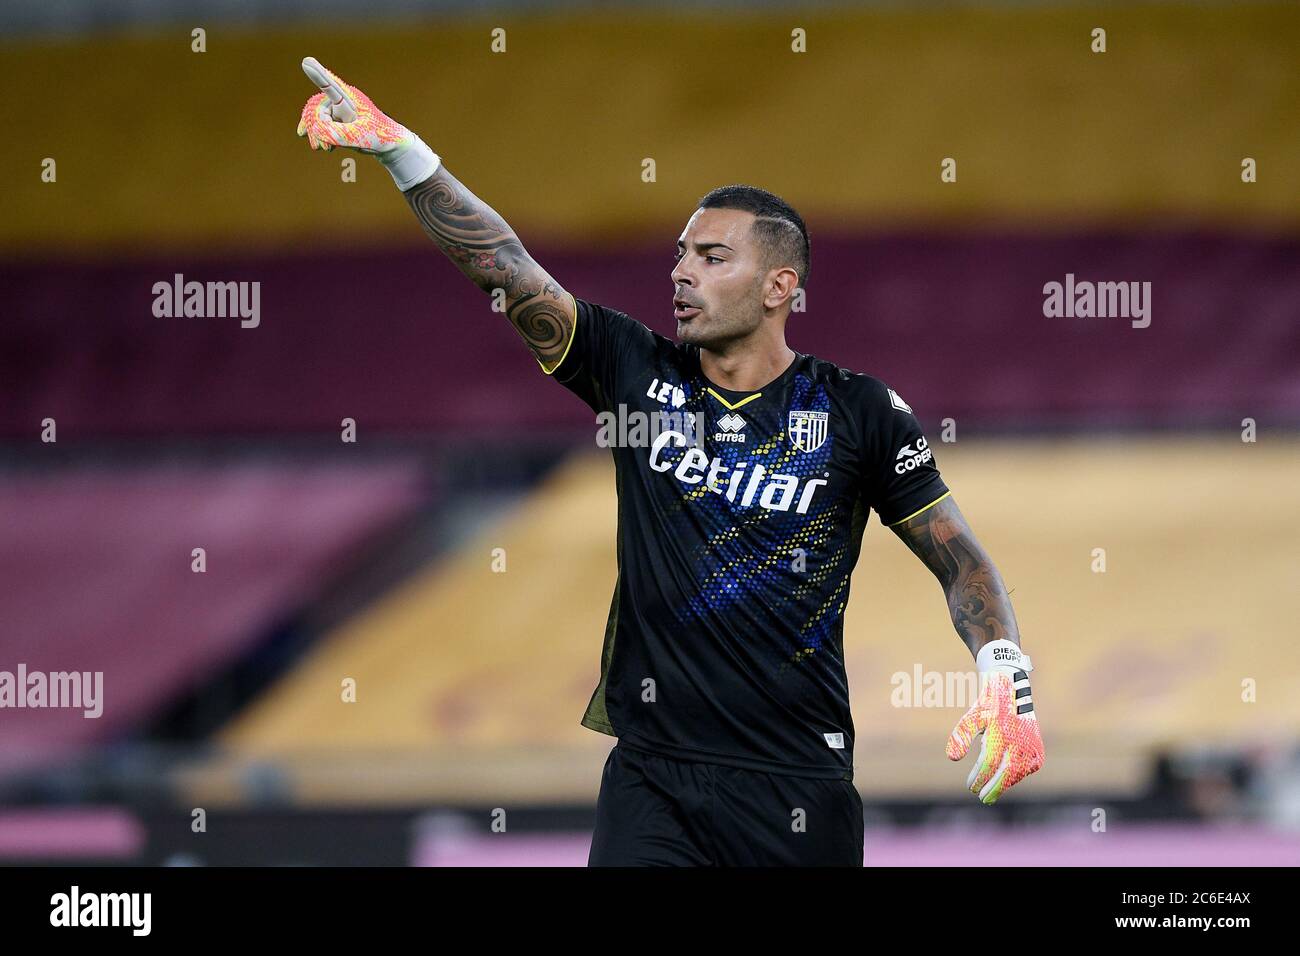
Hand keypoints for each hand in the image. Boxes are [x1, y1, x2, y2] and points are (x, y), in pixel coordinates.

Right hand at [296, 57, 439, 189]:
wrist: (389, 145)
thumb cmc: (380, 136)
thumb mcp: (361, 137)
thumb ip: (340, 134)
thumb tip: (317, 130)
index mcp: (351, 98)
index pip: (331, 85)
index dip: (317, 74)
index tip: (306, 61)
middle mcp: (342, 100)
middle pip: (317, 107)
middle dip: (313, 125)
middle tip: (319, 147)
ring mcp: (339, 110)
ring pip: (316, 117)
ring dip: (316, 133)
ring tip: (322, 149)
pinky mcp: (337, 120)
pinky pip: (320, 124)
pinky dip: (318, 135)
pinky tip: (324, 148)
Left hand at [947, 640, 1044, 803]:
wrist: (1012, 692)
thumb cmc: (987, 707)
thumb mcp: (971, 718)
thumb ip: (961, 736)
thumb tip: (952, 758)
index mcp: (1000, 734)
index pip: (988, 765)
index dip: (978, 778)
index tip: (970, 786)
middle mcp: (1019, 742)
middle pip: (1005, 775)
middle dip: (993, 788)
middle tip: (982, 797)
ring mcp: (1032, 748)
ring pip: (1016, 774)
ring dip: (1003, 784)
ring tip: (990, 790)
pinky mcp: (1038, 752)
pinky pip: (1025, 770)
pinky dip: (1014, 776)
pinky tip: (1004, 779)